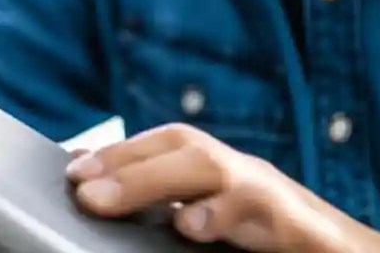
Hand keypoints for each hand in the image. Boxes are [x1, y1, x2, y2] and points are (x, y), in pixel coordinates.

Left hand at [65, 123, 379, 252]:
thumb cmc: (266, 232)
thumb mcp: (206, 211)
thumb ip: (160, 196)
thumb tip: (91, 188)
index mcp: (217, 167)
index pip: (167, 144)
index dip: (119, 154)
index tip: (71, 173)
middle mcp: (248, 176)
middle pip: (194, 154)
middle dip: (139, 170)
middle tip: (88, 193)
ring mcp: (280, 203)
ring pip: (242, 185)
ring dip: (204, 200)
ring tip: (175, 221)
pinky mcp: (308, 235)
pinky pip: (286, 229)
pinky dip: (242, 224)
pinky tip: (209, 232)